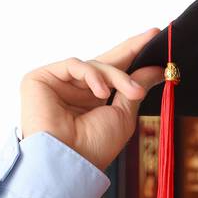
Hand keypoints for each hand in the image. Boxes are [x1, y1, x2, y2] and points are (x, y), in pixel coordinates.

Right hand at [19, 27, 166, 172]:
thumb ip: (135, 87)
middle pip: (103, 62)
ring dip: (117, 76)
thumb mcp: (124, 115)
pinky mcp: (41, 78)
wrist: (69, 161)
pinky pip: (74, 65)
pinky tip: (102, 93)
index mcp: (92, 102)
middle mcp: (74, 91)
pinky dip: (92, 76)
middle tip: (152, 36)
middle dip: (130, 49)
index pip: (113, 73)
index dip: (133, 57)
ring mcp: (57, 84)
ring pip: (94, 65)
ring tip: (134, 92)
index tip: (156, 41)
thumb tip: (155, 69)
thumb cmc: (94, 147)